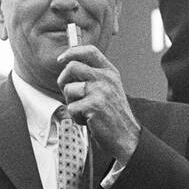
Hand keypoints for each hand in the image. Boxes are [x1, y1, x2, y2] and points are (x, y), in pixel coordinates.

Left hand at [55, 44, 140, 162]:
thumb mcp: (108, 89)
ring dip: (71, 103)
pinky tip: (88, 120)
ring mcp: (101, 90)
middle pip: (72, 66)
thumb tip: (67, 66)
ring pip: (69, 88)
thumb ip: (93, 77)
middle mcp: (106, 78)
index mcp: (110, 72)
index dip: (72, 52)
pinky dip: (75, 117)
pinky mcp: (94, 105)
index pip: (89, 51)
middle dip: (63, 80)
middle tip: (70, 94)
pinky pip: (71, 107)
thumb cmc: (113, 115)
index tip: (61, 59)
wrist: (126, 137)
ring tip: (85, 110)